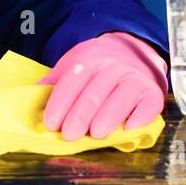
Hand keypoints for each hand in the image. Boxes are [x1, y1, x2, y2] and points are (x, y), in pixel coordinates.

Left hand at [37, 32, 168, 139]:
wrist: (134, 50)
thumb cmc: (99, 64)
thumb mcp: (73, 62)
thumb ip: (55, 81)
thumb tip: (32, 100)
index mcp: (90, 59)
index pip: (73, 82)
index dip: (61, 103)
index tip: (51, 123)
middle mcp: (113, 67)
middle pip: (95, 93)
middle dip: (80, 115)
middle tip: (69, 134)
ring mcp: (135, 79)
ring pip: (121, 99)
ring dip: (108, 117)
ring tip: (95, 134)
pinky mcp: (152, 93)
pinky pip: (148, 106)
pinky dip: (139, 118)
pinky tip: (129, 128)